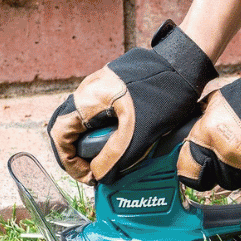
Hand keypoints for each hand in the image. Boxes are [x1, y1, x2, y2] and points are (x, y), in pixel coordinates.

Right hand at [47, 20, 216, 185]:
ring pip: (81, 121)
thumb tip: (99, 175)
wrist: (182, 64)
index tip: (88, 176)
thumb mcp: (139, 133)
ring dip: (89, 143)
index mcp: (87, 100)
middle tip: (92, 171)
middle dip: (75, 154)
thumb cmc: (162, 93)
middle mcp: (87, 91)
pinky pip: (96, 114)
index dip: (69, 161)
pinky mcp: (112, 88)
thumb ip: (115, 157)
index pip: (59, 134)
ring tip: (105, 160)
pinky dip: (100, 132)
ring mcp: (98, 87)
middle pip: (66, 128)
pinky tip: (119, 142)